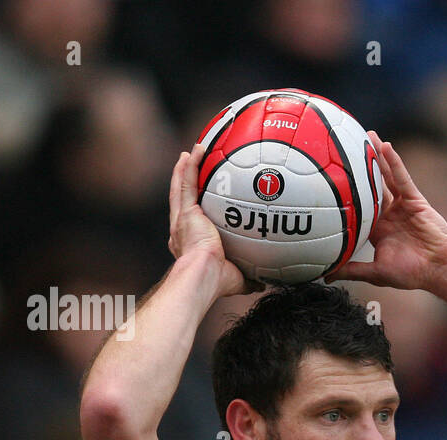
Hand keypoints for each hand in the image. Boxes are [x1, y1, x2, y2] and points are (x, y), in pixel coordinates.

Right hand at [168, 146, 259, 296]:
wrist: (204, 276)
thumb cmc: (217, 282)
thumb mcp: (238, 280)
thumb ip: (251, 279)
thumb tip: (265, 282)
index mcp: (191, 242)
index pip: (192, 221)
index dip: (194, 210)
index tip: (200, 201)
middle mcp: (182, 229)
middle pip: (183, 199)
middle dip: (185, 182)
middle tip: (190, 166)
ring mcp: (182, 219)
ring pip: (181, 187)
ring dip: (186, 168)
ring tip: (193, 151)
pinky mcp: (185, 212)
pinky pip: (186, 182)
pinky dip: (190, 165)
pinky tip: (196, 150)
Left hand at [324, 132, 446, 291]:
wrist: (440, 269)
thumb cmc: (412, 273)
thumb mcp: (375, 272)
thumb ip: (351, 270)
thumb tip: (325, 275)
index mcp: (378, 229)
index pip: (359, 207)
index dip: (347, 192)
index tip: (330, 179)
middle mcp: (389, 213)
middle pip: (372, 185)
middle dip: (361, 167)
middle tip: (345, 146)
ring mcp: (402, 205)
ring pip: (387, 177)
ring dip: (377, 156)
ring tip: (366, 135)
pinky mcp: (415, 200)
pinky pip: (403, 178)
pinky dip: (395, 163)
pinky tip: (386, 147)